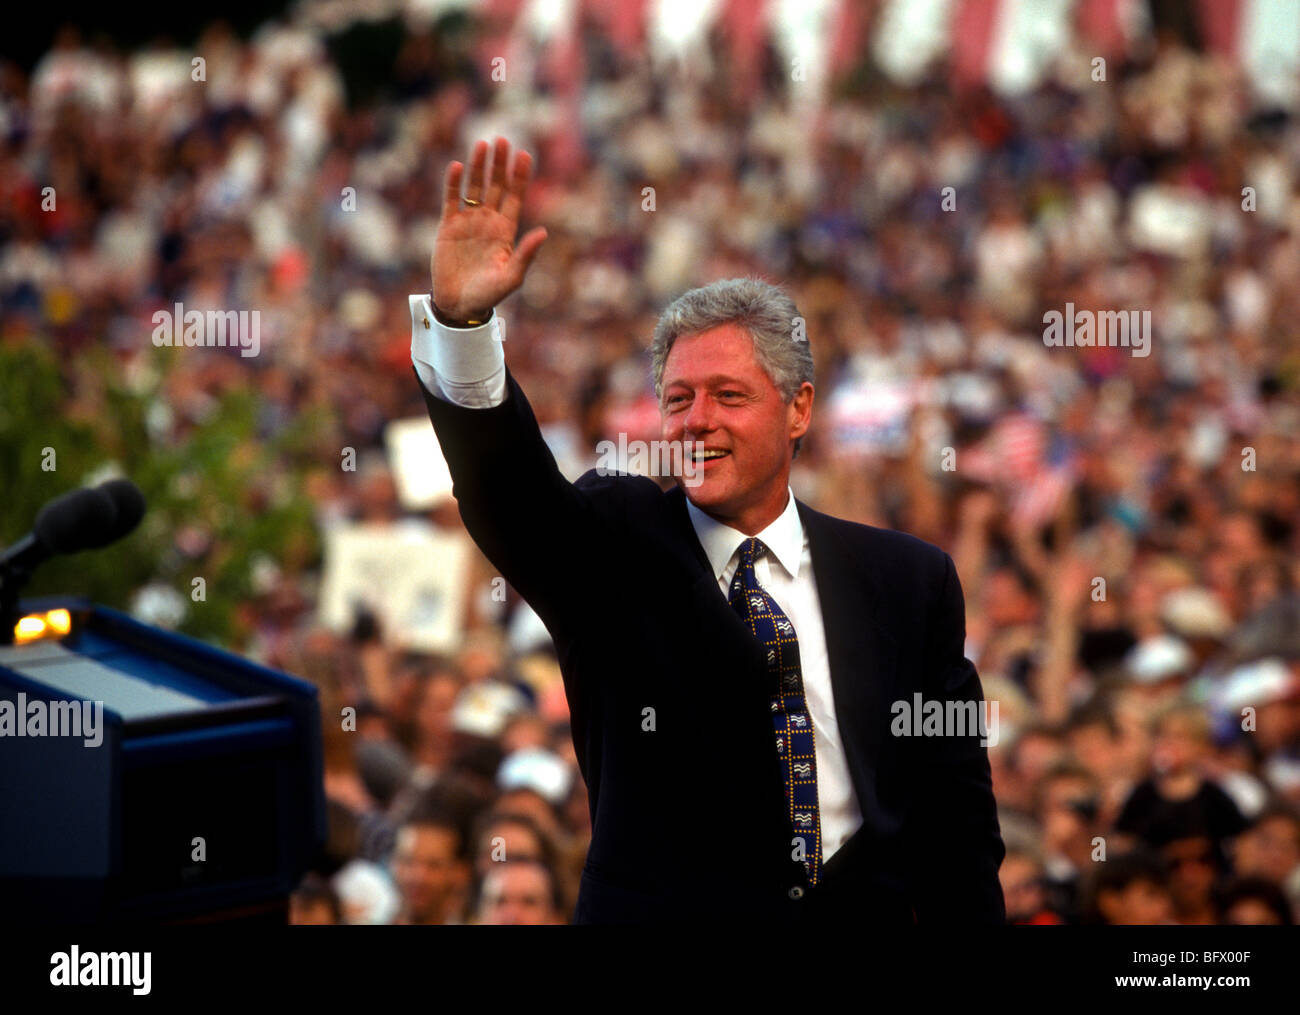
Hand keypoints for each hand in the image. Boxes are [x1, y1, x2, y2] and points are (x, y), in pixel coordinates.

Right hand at [431, 136, 547, 322]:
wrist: (459, 305)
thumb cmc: (489, 295)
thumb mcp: (511, 277)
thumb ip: (526, 254)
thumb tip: (543, 232)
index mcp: (506, 231)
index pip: (515, 197)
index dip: (519, 176)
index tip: (524, 154)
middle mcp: (488, 221)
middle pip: (496, 185)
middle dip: (500, 164)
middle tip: (502, 139)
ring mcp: (468, 222)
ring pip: (474, 187)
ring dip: (478, 166)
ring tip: (482, 144)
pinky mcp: (448, 226)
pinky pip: (451, 199)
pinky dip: (453, 183)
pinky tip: (457, 166)